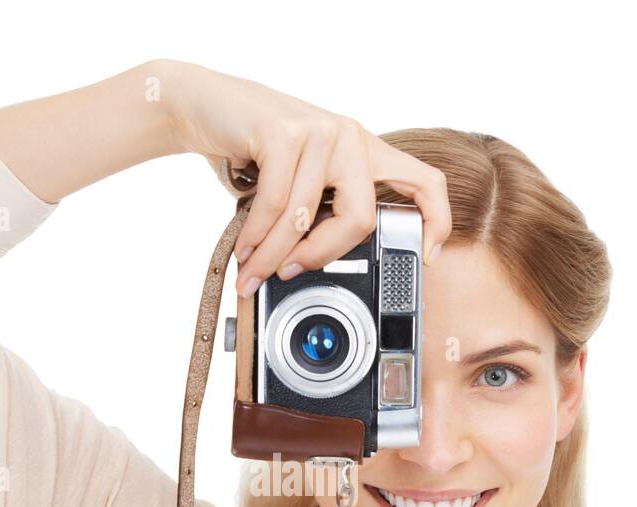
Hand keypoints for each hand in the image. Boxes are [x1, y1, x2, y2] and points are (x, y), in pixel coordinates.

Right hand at [156, 59, 451, 297]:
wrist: (202, 102)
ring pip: (306, 218)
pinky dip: (255, 236)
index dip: (435, 221)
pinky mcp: (285, 133)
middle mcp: (350, 137)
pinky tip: (244, 249)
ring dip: (272, 254)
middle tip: (292, 273)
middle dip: (323, 256)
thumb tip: (313, 267)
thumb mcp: (300, 180)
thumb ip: (319, 211)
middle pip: (360, 218)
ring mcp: (320, 131)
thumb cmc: (252, 149)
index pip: (424, 182)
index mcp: (364, 150)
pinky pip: (275, 205)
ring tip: (251, 272)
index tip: (427, 256)